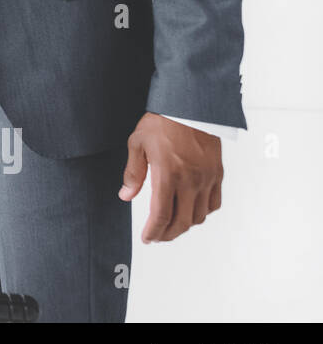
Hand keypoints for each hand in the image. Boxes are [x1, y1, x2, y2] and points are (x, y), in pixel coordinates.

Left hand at [119, 112, 222, 242]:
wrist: (191, 105)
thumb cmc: (162, 121)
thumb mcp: (138, 143)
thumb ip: (133, 173)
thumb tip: (126, 196)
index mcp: (168, 174)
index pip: (162, 215)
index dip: (154, 232)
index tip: (147, 238)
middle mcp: (191, 180)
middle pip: (182, 222)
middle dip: (168, 234)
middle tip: (157, 236)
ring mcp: (207, 179)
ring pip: (200, 216)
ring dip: (185, 226)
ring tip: (171, 225)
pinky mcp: (217, 174)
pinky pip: (214, 203)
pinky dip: (203, 213)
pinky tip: (191, 211)